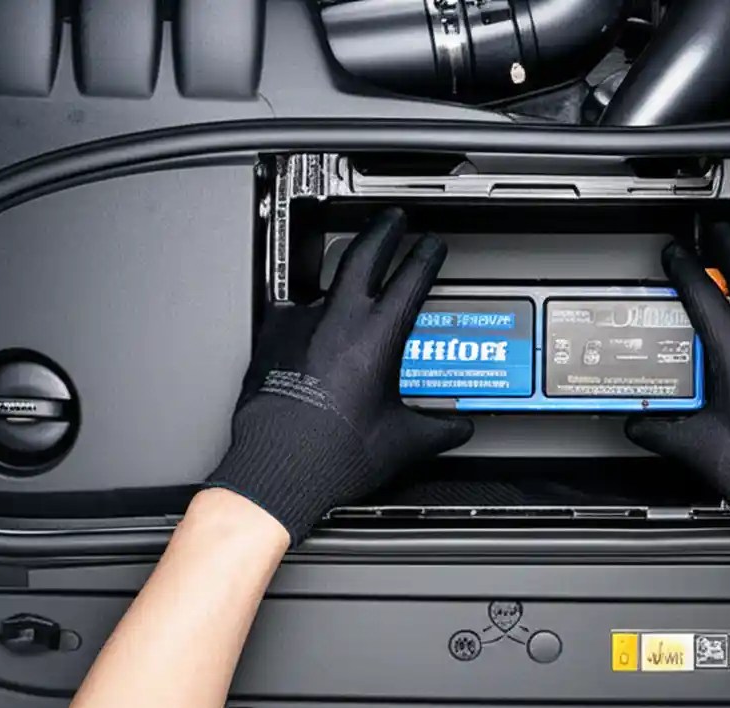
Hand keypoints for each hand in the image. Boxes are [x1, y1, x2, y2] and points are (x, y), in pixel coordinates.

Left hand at [205, 208, 472, 542]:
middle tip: (393, 220)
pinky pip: (292, 311)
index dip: (425, 256)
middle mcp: (339, 320)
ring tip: (352, 273)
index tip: (432, 246)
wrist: (279, 466)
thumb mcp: (401, 442)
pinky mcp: (272, 337)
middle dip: (382, 231)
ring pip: (326, 282)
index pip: (411, 279)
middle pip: (363, 254)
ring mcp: (302, 323)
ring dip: (342, 274)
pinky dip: (307, 312)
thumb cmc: (334, 454)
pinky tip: (311, 322)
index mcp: (378, 337)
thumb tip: (457, 429)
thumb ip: (437, 430)